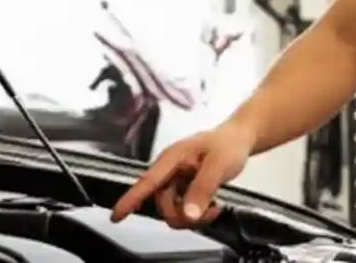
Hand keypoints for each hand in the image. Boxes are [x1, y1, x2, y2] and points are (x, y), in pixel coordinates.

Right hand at [110, 120, 255, 227]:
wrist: (239, 139)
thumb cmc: (227, 145)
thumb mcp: (218, 165)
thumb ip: (202, 189)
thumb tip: (189, 214)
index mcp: (171, 159)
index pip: (146, 182)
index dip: (130, 199)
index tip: (116, 216)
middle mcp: (169, 170)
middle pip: (162, 205)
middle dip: (183, 215)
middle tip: (209, 210)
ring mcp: (177, 180)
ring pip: (173, 210)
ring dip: (192, 215)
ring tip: (214, 206)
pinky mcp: (185, 187)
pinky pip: (183, 209)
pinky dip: (197, 212)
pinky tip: (212, 204)